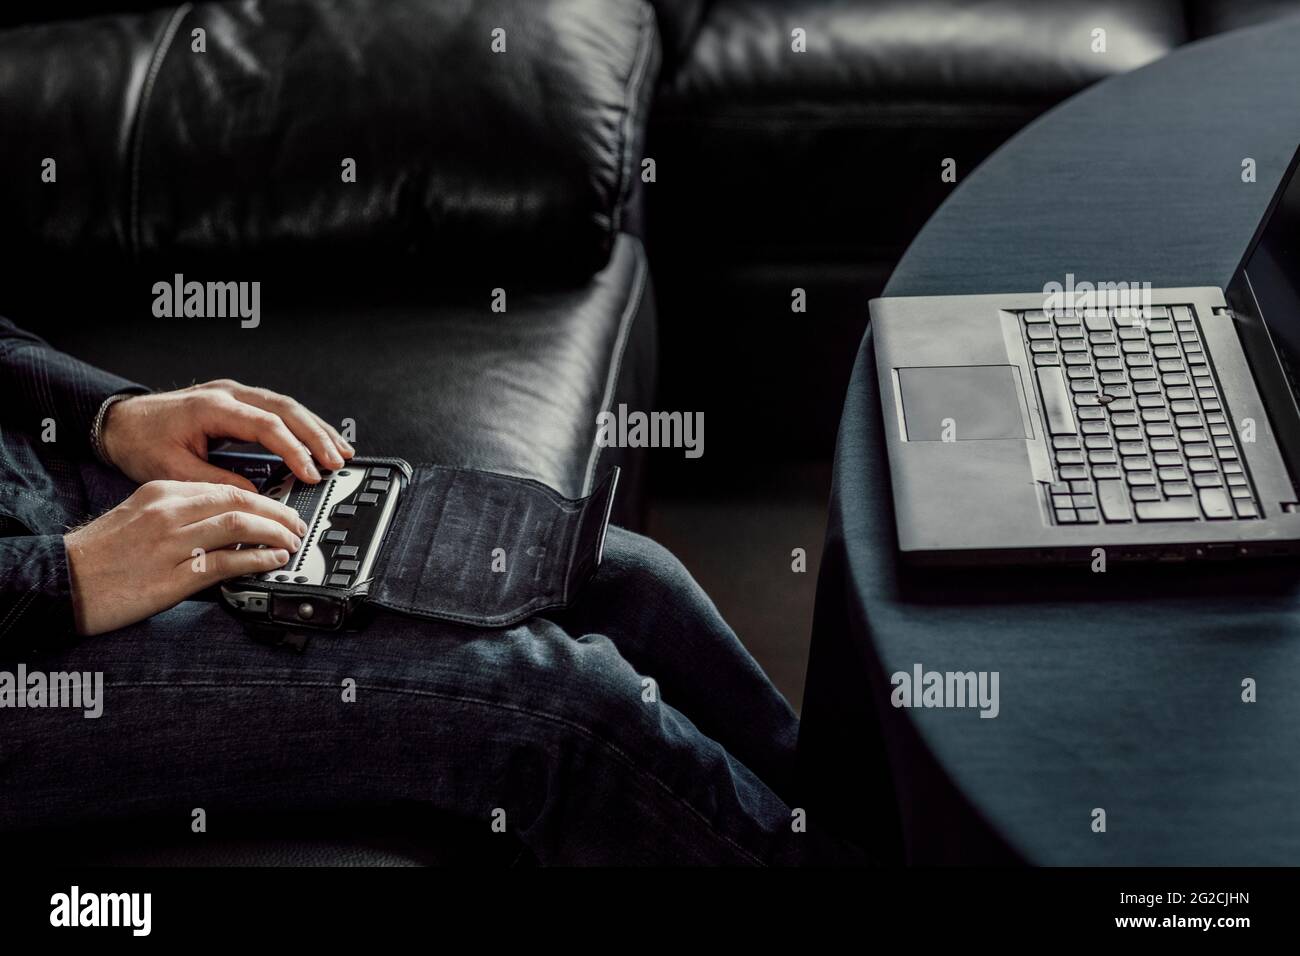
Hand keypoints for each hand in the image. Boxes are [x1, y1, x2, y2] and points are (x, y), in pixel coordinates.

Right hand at [64, 480, 309, 635]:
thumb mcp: (140, 515)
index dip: (263, 498)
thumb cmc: (101, 553)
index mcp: (162, 492)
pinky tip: (272, 562)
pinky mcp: (173, 577)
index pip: (226, 487)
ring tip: (292, 543)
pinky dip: (258, 559)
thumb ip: (181, 511)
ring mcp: (171, 544)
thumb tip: (226, 517)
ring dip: (276, 534)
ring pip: (240, 526)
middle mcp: (169, 512)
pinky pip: (227, 562)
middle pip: (240, 501)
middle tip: (297, 525)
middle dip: (278, 512)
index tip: (282, 507)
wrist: (62, 581)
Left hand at [100, 379, 353, 489]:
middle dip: (316, 437)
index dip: (293, 450)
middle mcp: (228, 394)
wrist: (120, 421)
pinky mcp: (238, 400)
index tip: (310, 473)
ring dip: (316, 429)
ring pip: (287, 406)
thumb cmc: (142, 443)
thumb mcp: (174, 470)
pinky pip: (278, 409)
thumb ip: (218, 481)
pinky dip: (302, 425)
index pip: (266, 425)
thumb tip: (255, 495)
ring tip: (341, 451)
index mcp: (212, 408)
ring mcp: (235, 393)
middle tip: (337, 462)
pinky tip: (319, 439)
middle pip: (286, 410)